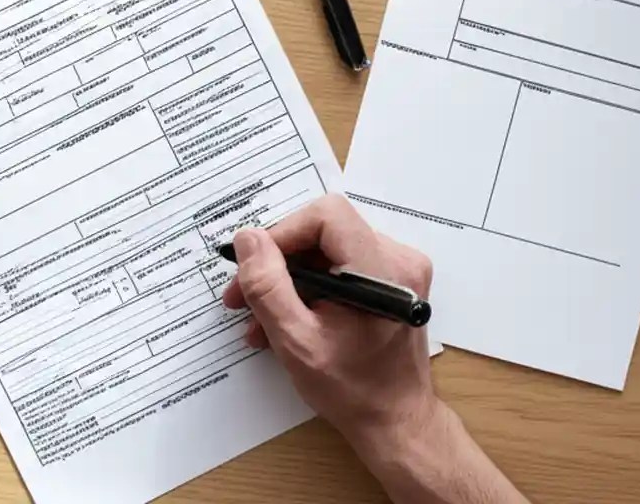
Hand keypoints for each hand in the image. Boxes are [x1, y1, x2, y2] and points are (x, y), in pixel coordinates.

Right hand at [222, 194, 434, 447]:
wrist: (396, 422)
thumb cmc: (352, 390)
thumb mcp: (297, 342)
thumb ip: (268, 287)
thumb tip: (247, 238)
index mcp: (382, 271)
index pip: (327, 216)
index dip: (283, 233)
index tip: (255, 266)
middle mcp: (398, 260)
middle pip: (323, 232)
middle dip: (277, 262)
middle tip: (242, 296)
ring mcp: (397, 270)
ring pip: (326, 250)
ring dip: (287, 279)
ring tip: (258, 318)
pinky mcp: (390, 282)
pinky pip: (339, 266)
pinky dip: (308, 288)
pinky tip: (284, 318)